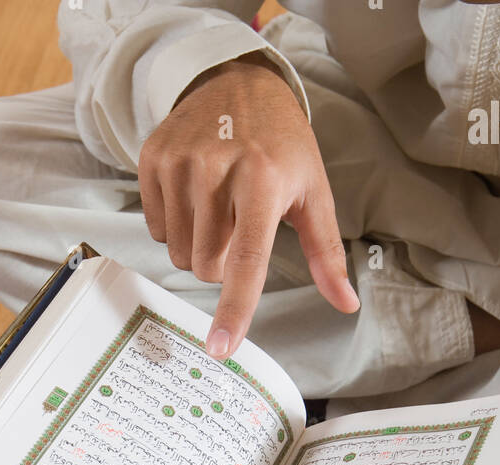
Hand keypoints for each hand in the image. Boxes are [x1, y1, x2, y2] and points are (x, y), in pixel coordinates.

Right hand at [138, 53, 359, 358]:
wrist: (237, 81)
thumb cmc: (282, 145)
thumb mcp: (313, 192)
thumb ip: (326, 253)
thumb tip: (346, 303)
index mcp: (263, 181)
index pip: (246, 260)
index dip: (234, 309)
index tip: (220, 347)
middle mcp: (216, 169)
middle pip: (206, 267)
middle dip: (223, 264)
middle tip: (239, 227)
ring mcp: (179, 162)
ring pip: (178, 253)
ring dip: (198, 246)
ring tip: (217, 208)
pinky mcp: (153, 159)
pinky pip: (155, 229)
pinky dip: (174, 225)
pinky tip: (194, 195)